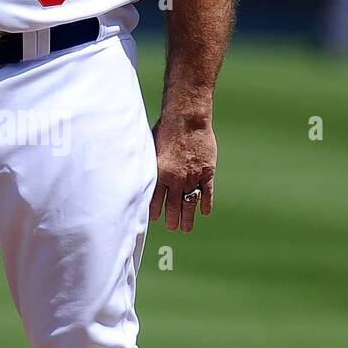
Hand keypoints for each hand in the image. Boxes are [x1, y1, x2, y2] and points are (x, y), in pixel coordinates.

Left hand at [149, 115, 216, 231]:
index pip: (156, 199)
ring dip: (188, 217)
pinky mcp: (207, 172)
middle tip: (172, 228)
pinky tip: (204, 212)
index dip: (155, 211)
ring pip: (190, 202)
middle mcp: (176, 179)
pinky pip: (207, 192)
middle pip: (173, 205)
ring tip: (186, 228)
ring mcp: (193, 176)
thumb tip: (140, 171)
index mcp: (160, 174)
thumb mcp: (151, 147)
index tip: (155, 219)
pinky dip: (205, 203)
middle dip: (172, 219)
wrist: (187, 119)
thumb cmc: (166, 129)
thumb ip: (150, 163)